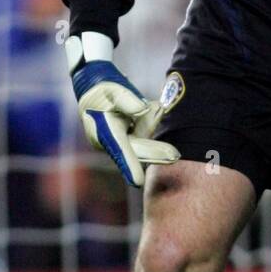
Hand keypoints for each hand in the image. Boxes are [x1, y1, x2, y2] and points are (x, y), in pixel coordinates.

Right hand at [71, 59, 179, 186]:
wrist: (94, 89)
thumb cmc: (102, 90)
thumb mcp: (113, 90)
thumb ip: (127, 100)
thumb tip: (142, 109)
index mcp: (102, 132)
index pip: (119, 150)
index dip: (129, 166)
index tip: (137, 182)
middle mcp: (109, 142)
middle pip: (136, 151)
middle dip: (155, 154)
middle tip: (175, 155)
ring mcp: (118, 143)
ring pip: (142, 142)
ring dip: (151, 124)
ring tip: (155, 105)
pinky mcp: (127, 141)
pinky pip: (143, 135)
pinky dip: (150, 121)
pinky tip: (153, 108)